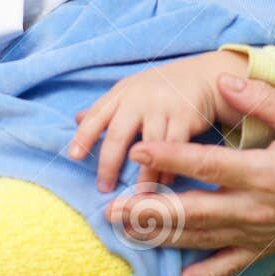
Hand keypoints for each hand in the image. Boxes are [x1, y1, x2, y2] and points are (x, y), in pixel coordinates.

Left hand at [66, 52, 248, 191]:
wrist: (201, 76)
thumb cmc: (159, 89)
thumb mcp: (130, 91)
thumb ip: (106, 108)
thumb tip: (76, 120)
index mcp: (121, 93)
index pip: (96, 115)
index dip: (83, 136)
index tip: (73, 157)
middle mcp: (139, 98)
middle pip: (118, 134)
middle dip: (109, 163)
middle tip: (103, 188)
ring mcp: (163, 106)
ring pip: (148, 146)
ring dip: (143, 174)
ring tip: (136, 199)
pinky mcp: (186, 116)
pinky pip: (175, 147)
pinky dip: (169, 168)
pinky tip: (165, 184)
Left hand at [103, 76, 274, 275]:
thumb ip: (263, 100)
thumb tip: (227, 80)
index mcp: (262, 172)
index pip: (207, 164)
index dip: (170, 156)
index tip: (138, 150)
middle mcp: (255, 207)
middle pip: (193, 211)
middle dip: (150, 210)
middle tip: (113, 208)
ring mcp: (258, 232)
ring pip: (202, 238)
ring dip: (162, 236)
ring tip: (126, 231)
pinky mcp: (264, 247)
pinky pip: (230, 264)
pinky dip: (204, 274)